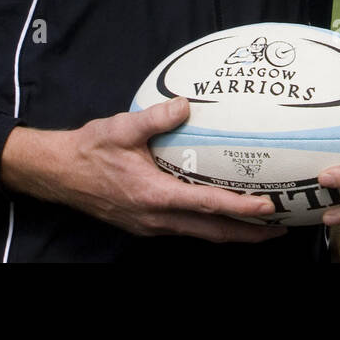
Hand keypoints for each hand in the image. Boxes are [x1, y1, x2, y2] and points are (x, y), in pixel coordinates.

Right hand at [0, 97, 285, 241]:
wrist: (58, 173)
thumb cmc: (89, 150)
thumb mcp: (122, 127)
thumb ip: (156, 118)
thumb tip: (186, 105)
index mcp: (154, 196)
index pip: (207, 205)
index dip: (241, 209)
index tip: (269, 208)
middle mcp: (157, 218)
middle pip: (213, 232)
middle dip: (249, 233)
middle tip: (281, 228)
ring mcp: (152, 225)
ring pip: (201, 234)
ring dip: (233, 233)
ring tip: (263, 227)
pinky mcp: (147, 223)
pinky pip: (187, 229)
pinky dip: (212, 226)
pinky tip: (223, 216)